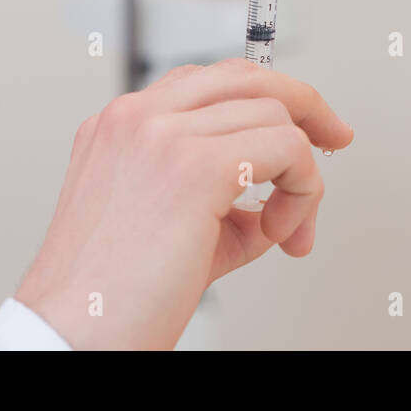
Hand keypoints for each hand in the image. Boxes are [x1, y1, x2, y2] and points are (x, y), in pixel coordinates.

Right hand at [13, 58, 352, 348]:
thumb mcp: (163, 222)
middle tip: (336, 139)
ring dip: (301, 176)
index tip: (303, 126)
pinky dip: (302, 192)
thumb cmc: (110, 297)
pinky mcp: (196, 165)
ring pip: (277, 114)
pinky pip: (289, 149)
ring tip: (284, 231)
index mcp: (119, 124)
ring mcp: (163, 133)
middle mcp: (136, 116)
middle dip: (306, 106)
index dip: (266, 99)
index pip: (210, 81)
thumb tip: (278, 197)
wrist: (74, 334)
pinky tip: (279, 232)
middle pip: (249, 76)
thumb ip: (217, 195)